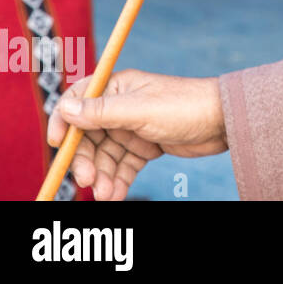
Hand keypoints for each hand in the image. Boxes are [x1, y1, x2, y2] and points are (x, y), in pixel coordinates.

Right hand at [46, 69, 227, 200]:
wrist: (225, 122)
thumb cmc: (185, 106)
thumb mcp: (141, 110)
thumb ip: (103, 112)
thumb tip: (66, 108)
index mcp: (118, 88)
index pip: (78, 101)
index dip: (64, 122)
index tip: (57, 144)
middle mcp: (121, 106)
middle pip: (88, 136)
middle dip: (85, 160)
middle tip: (88, 181)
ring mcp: (133, 128)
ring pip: (105, 155)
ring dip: (101, 176)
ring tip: (106, 195)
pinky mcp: (145, 146)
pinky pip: (122, 165)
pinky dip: (117, 180)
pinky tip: (115, 195)